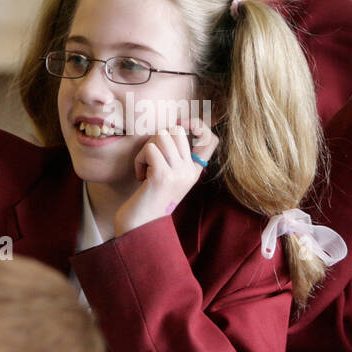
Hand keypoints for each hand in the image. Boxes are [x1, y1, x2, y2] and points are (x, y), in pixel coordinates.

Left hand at [114, 119, 218, 235]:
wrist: (141, 226)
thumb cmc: (149, 198)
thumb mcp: (169, 176)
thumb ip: (174, 155)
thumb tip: (172, 127)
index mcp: (195, 171)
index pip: (211, 139)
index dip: (198, 126)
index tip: (180, 128)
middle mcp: (191, 171)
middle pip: (176, 130)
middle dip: (157, 139)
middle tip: (151, 159)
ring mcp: (179, 173)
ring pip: (161, 135)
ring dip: (146, 150)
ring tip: (145, 169)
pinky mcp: (163, 176)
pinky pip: (149, 149)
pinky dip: (139, 160)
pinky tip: (141, 177)